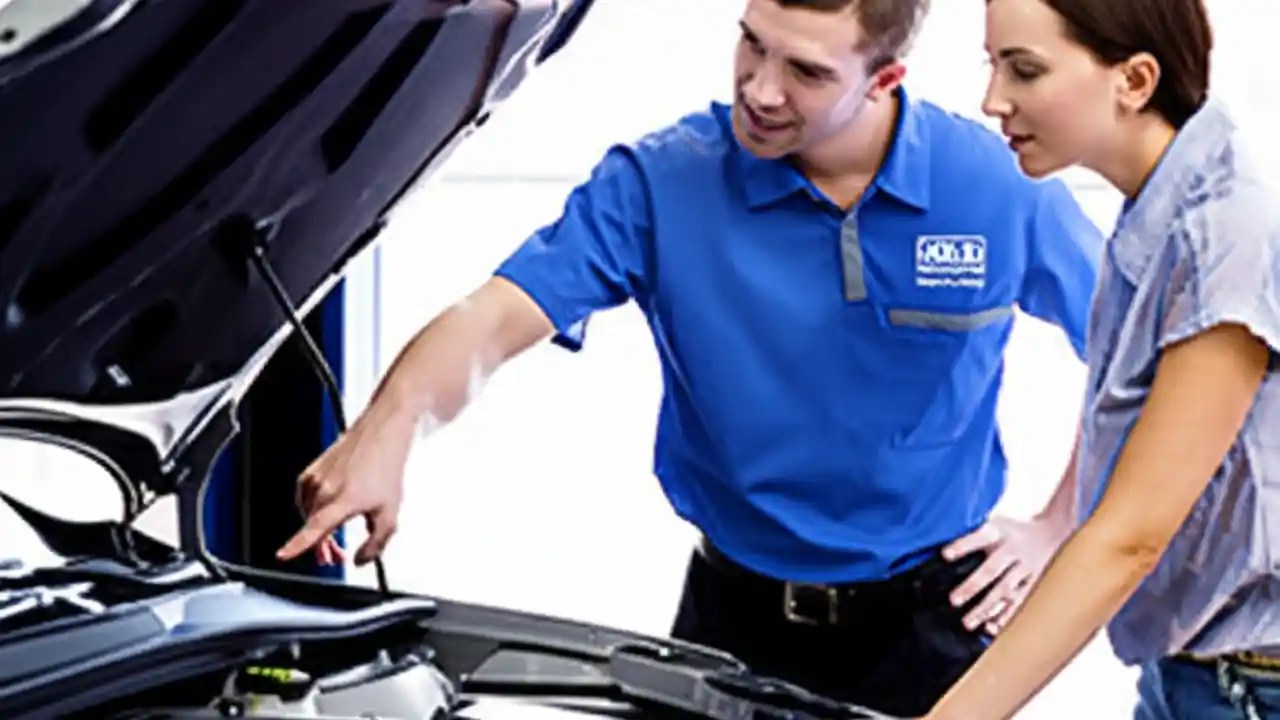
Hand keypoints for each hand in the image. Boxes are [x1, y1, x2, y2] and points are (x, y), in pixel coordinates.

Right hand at [275, 408, 416, 565]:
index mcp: (343, 499)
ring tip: (335, 537)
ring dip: (318, 530)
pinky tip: (327, 514)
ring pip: (308, 515)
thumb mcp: (390, 514)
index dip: (297, 544)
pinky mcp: (311, 471)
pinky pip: (304, 500)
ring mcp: (315, 478)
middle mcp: (325, 488)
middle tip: (335, 557)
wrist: (381, 434)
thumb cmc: (386, 467)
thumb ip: (375, 544)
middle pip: (313, 528)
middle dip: (323, 547)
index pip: (315, 528)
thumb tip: (360, 561)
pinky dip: (313, 512)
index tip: (282, 555)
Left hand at [942, 515, 1067, 634]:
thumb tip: (939, 538)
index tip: (944, 555)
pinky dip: (1008, 616)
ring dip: (986, 608)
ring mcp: (1027, 568)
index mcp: (1000, 532)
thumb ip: (974, 532)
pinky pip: (1022, 602)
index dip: (963, 545)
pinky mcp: (1037, 582)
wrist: (1058, 530)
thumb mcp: (997, 523)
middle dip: (972, 586)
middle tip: (953, 601)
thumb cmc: (1014, 530)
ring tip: (968, 623)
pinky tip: (993, 629)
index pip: (979, 537)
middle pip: (991, 569)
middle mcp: (1013, 550)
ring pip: (1005, 590)